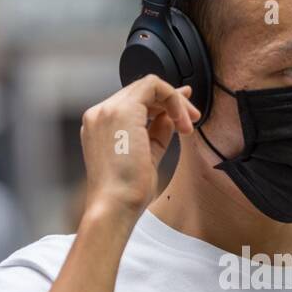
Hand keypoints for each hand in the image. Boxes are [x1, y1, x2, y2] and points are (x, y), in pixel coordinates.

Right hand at [79, 74, 199, 219]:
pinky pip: (153, 87)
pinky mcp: (122, 111)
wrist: (115, 205)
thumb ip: (156, 133)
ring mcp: (107, 110)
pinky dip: (173, 99)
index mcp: (100, 126)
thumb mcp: (147, 156)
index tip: (183, 114)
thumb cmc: (126, 192)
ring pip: (148, 86)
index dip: (162, 104)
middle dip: (172, 102)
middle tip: (192, 119)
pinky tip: (182, 121)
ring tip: (188, 124)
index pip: (134, 102)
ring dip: (174, 102)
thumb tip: (169, 118)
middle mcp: (100, 114)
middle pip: (141, 92)